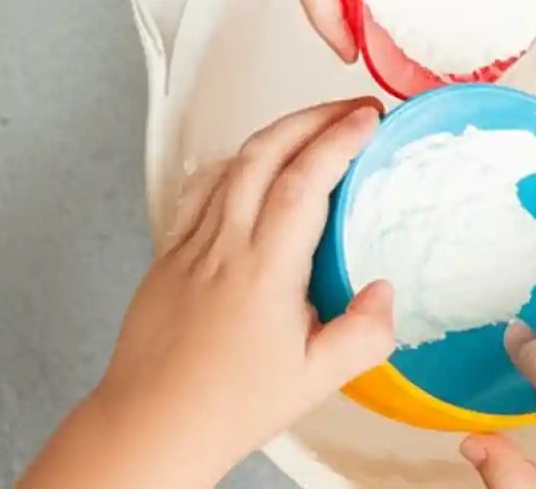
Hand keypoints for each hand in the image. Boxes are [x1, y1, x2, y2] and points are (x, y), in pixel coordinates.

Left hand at [21, 99, 394, 487]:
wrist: (151, 425)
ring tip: (312, 127)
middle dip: (314, 117)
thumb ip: (363, 335)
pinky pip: (201, 189)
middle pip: (265, 152)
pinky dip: (234, 161)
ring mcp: (190, 246)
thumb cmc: (224, 407)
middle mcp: (223, 247)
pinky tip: (250, 164)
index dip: (337, 140)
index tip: (366, 120)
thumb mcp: (315, 381)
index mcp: (263, 271)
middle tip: (351, 109)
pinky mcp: (169, 254)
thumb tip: (384, 294)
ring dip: (277, 132)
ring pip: (232, 163)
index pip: (303, 182)